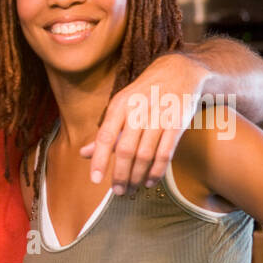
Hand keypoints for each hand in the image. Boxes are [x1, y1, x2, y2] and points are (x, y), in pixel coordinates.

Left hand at [81, 51, 208, 192]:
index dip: (99, 160)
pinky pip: (166, 152)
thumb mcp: (121, 106)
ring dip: (138, 175)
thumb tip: (83, 154)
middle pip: (126, 149)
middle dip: (121, 174)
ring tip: (132, 189)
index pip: (105, 136)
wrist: (179, 71)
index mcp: (119, 105)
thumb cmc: (144, 94)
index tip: (95, 180)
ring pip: (146, 153)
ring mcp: (160, 116)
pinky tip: (150, 181)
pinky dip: (157, 170)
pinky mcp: (178, 122)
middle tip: (118, 191)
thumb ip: (105, 132)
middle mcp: (138, 110)